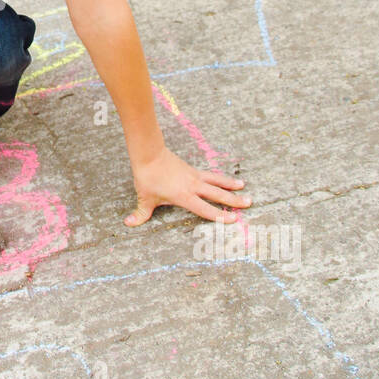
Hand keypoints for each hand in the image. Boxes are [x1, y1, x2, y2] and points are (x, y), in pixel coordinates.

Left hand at [124, 146, 251, 226]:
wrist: (149, 154)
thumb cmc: (148, 177)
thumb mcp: (144, 197)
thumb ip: (140, 213)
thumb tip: (129, 224)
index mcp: (184, 196)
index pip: (205, 209)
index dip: (219, 215)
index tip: (233, 220)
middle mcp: (193, 186)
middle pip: (217, 194)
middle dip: (233, 200)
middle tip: (249, 204)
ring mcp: (194, 176)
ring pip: (217, 181)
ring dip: (230, 185)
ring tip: (244, 188)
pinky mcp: (192, 170)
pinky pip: (210, 175)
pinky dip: (220, 178)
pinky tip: (227, 179)